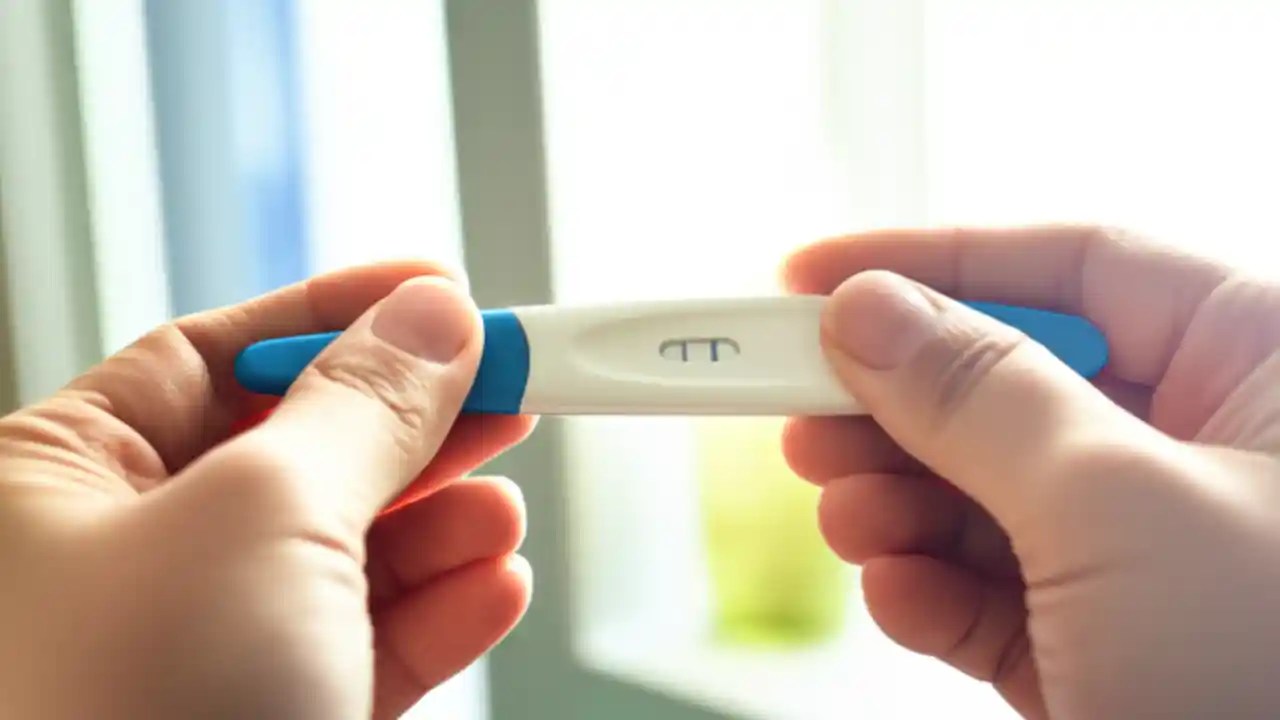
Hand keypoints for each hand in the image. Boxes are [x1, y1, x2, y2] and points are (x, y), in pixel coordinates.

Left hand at [0, 263, 535, 718]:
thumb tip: (430, 322)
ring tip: (500, 505)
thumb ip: (357, 409)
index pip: (209, 357)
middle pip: (293, 451)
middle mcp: (113, 565)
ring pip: (338, 554)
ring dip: (435, 524)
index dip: (332, 315)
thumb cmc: (132, 719)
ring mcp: (193, 655)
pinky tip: (490, 582)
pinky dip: (436, 612)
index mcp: (50, 485)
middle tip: (505, 384)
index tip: (439, 293)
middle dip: (408, 425)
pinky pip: (359, 647)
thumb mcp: (259, 518)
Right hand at [782, 226, 1279, 718]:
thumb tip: (868, 312)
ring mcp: (1158, 556)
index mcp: (1265, 368)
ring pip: (991, 491)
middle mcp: (1212, 452)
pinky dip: (933, 589)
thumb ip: (981, 396)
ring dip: (899, 501)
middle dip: (897, 402)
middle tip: (798, 407)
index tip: (812, 277)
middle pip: (1013, 382)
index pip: (1077, 267)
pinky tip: (896, 591)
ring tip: (844, 512)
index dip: (936, 262)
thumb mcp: (1116, 509)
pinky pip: (999, 590)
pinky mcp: (1113, 646)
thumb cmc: (1275, 675)